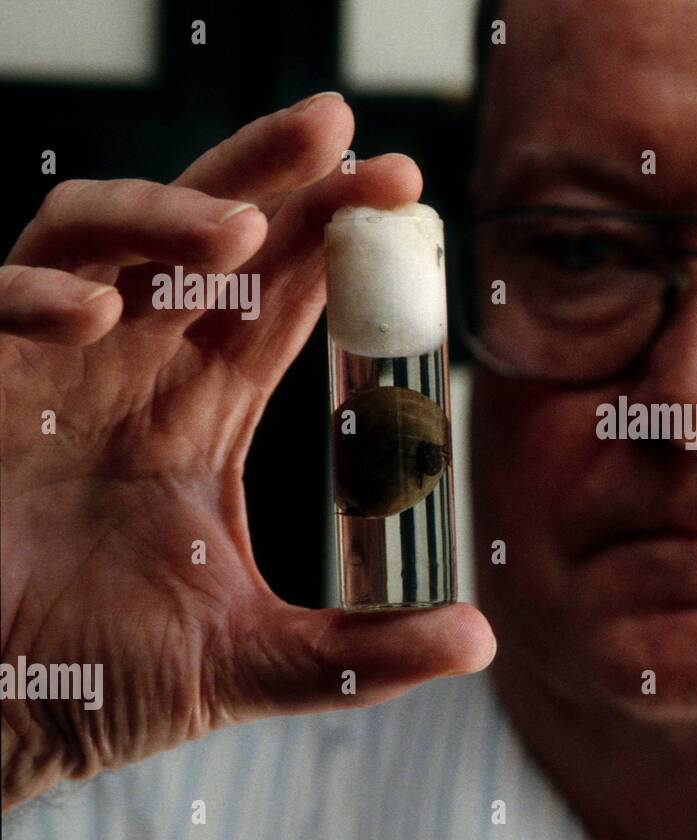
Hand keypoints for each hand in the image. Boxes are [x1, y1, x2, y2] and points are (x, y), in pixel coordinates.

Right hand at [0, 92, 495, 811]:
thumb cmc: (96, 680)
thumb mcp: (252, 662)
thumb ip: (365, 651)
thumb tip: (481, 637)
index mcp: (197, 415)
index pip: (275, 302)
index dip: (331, 246)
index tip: (401, 196)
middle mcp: (129, 374)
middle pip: (203, 240)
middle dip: (271, 179)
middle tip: (344, 131)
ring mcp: (47, 372)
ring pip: (101, 240)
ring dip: (166, 216)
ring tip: (243, 226)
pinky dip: (36, 292)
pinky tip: (95, 311)